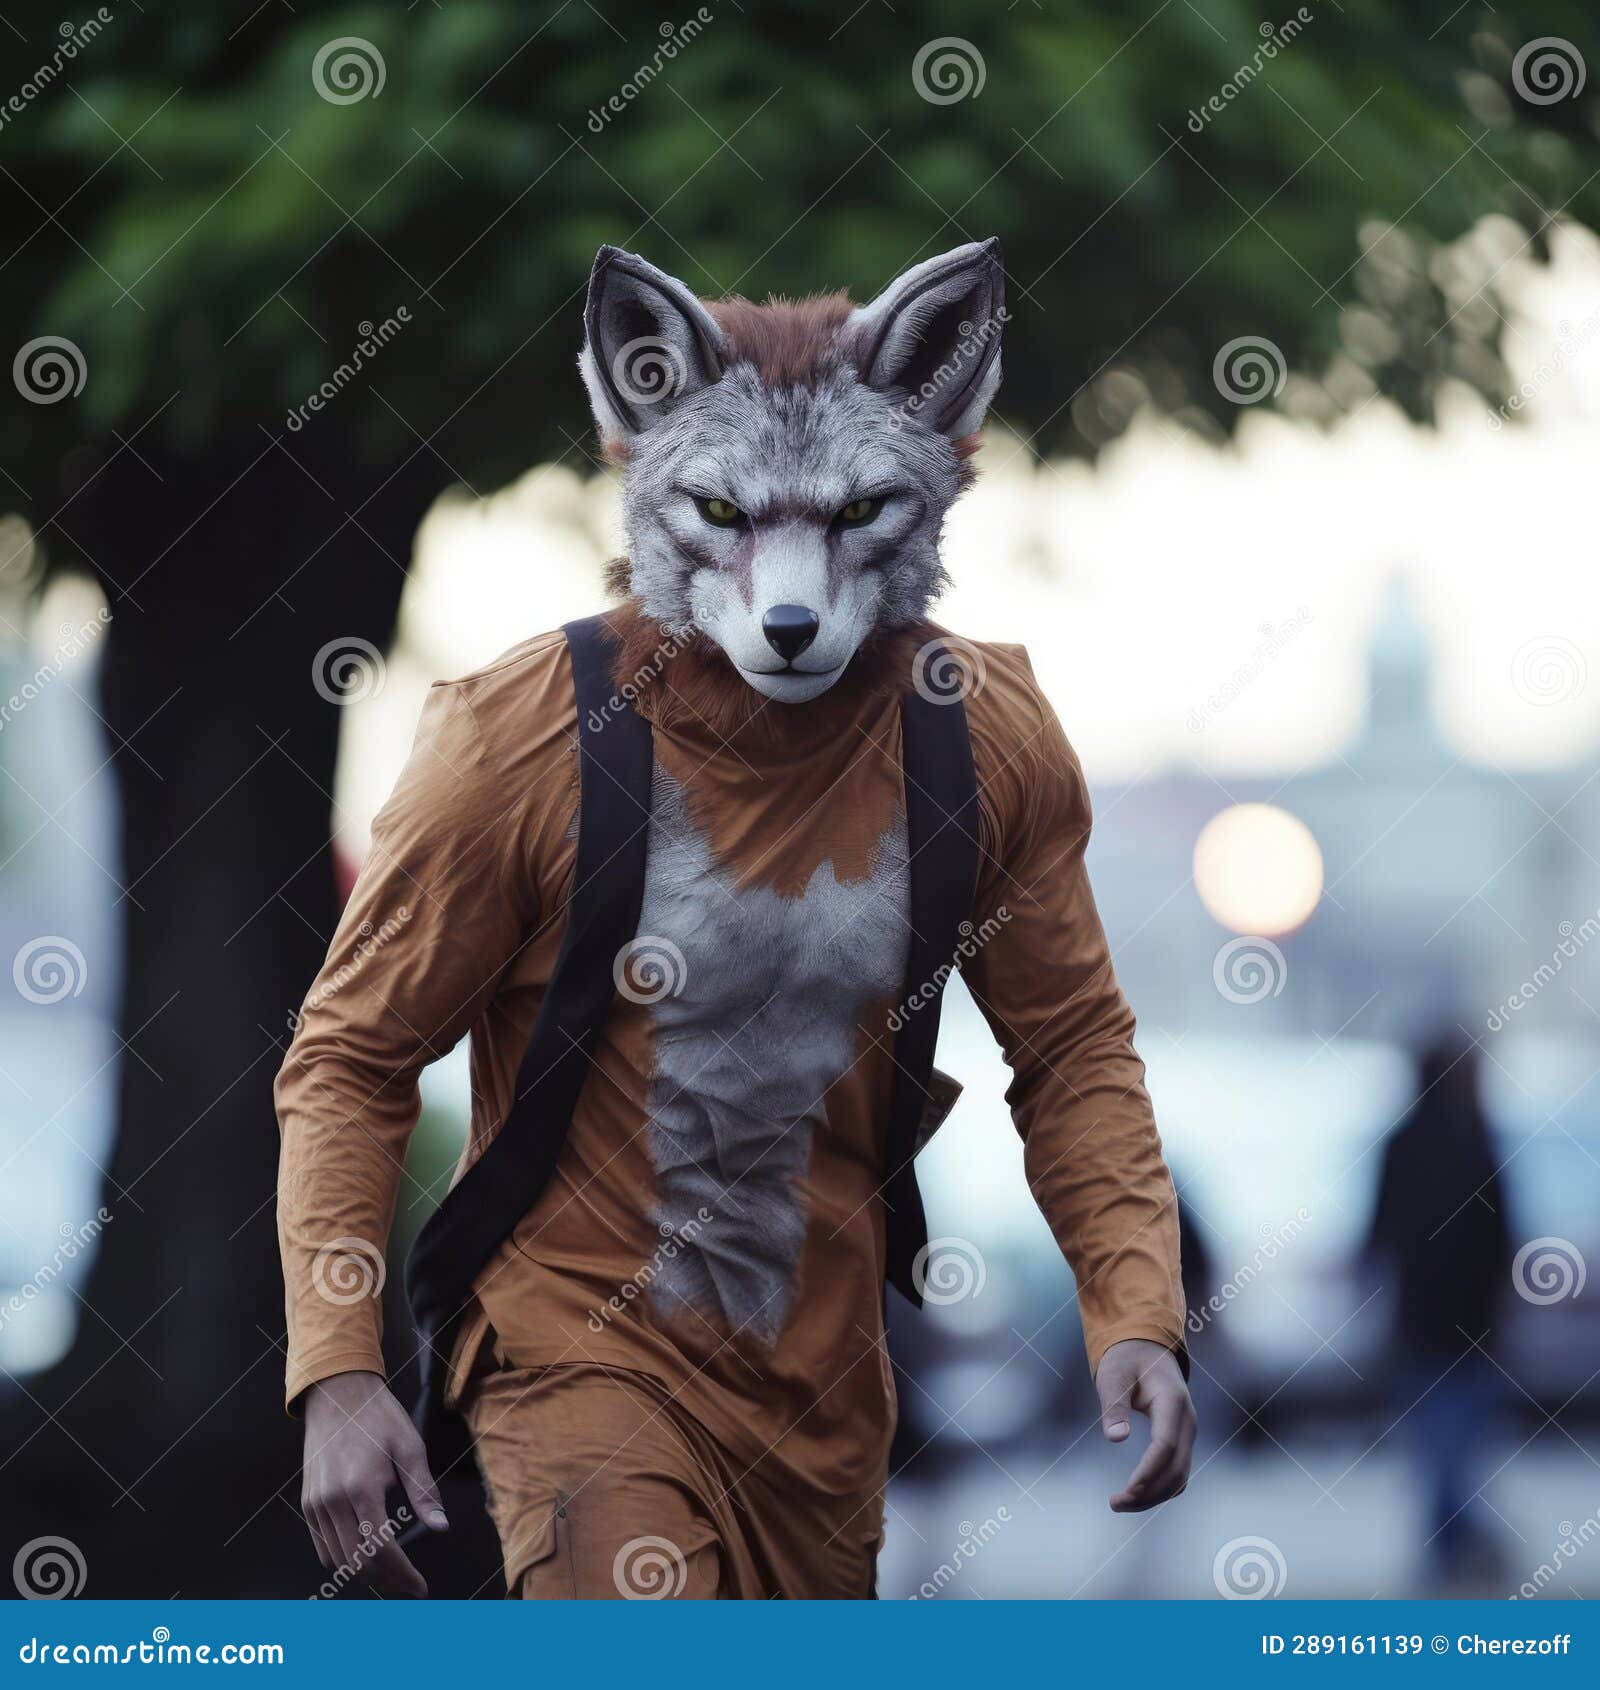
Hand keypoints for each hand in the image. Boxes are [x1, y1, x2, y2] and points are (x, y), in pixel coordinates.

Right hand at [302, 1370, 447, 1595]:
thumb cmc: (378, 1416)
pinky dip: (343, 1558)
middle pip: (357, 1563)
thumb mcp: (410, 1447)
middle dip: (386, 1580)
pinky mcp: (307, 1502)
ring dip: (364, 1573)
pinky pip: (323, 1546)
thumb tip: (441, 1527)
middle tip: (409, 1583)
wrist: (337, 1392)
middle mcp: (332, 1501)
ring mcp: (315, 1503)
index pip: (381, 1549)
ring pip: (337, 1560)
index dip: (402, 1575)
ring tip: (391, 1570)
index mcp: (361, 1487)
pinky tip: (365, 1553)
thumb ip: (424, 1492)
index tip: (420, 1588)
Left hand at [1094, 1338, 1194, 1512]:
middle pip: (1176, 1469)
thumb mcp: (1114, 1376)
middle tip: (1115, 1503)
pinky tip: (1136, 1494)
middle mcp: (1187, 1421)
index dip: (1147, 1472)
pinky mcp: (1182, 1440)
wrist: (1147, 1348)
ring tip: (1120, 1503)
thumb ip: (1114, 1406)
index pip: (1165, 1446)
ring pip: (1180, 1476)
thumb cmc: (1127, 1360)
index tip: (1126, 1491)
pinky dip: (1160, 1488)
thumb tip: (1115, 1439)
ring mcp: (1188, 1432)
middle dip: (1148, 1492)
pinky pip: (1177, 1472)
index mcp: (1173, 1402)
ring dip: (1154, 1495)